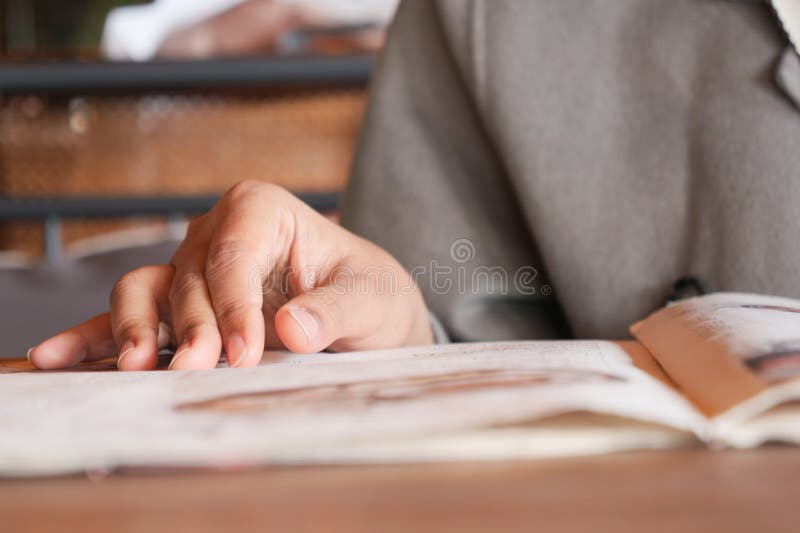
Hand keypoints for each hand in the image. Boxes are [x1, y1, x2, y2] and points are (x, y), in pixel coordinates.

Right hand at [28, 181, 432, 370]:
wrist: (361, 310)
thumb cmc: (367, 294)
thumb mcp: (371, 300)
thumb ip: (336, 311)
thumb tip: (293, 328)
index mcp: (262, 210)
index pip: (235, 254)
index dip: (233, 303)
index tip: (246, 351)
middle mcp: (217, 233)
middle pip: (189, 277)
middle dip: (194, 326)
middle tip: (201, 369)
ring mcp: (190, 268)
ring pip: (145, 290)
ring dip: (137, 330)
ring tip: (138, 368)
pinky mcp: (178, 306)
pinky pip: (132, 316)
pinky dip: (96, 336)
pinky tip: (58, 357)